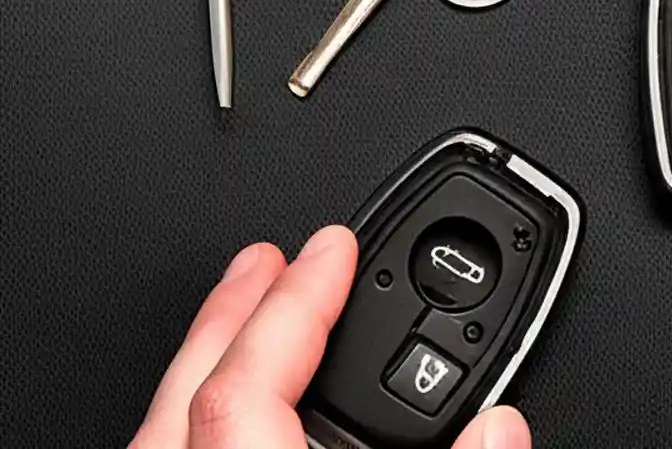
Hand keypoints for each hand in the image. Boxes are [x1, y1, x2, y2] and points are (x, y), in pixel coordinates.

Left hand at [130, 226, 531, 448]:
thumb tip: (500, 426)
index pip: (246, 390)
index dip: (293, 306)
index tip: (332, 250)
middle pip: (189, 395)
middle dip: (234, 313)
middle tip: (270, 259)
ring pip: (163, 429)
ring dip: (213, 359)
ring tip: (245, 316)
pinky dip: (206, 416)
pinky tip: (240, 410)